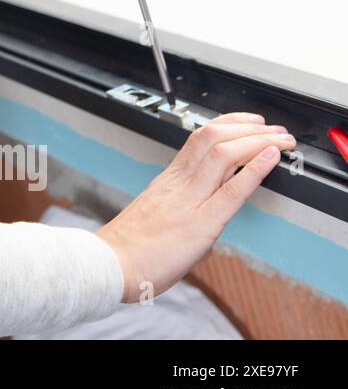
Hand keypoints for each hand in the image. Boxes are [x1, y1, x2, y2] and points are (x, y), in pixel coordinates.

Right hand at [94, 113, 293, 301]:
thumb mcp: (153, 216)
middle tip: (273, 128)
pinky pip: (232, 189)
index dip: (229, 124)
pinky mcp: (201, 223)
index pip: (200, 138)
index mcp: (168, 180)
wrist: (110, 265)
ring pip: (223, 153)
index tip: (250, 123)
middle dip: (249, 127)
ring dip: (257, 140)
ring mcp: (189, 199)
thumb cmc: (128, 248)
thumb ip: (181, 209)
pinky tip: (270, 158)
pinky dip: (255, 169)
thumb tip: (205, 216)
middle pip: (213, 137)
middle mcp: (178, 182)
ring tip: (279, 139)